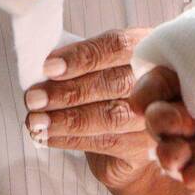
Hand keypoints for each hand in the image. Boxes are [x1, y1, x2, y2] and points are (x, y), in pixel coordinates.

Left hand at [23, 28, 153, 188]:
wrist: (124, 133)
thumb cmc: (104, 86)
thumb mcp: (96, 63)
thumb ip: (78, 58)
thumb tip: (41, 66)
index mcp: (146, 46)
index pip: (117, 46)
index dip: (83, 56)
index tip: (49, 67)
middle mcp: (161, 80)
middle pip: (115, 83)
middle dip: (69, 91)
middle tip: (33, 97)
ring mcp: (156, 116)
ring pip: (110, 117)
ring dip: (65, 119)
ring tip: (35, 120)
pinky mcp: (144, 149)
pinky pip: (105, 143)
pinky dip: (69, 139)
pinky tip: (47, 135)